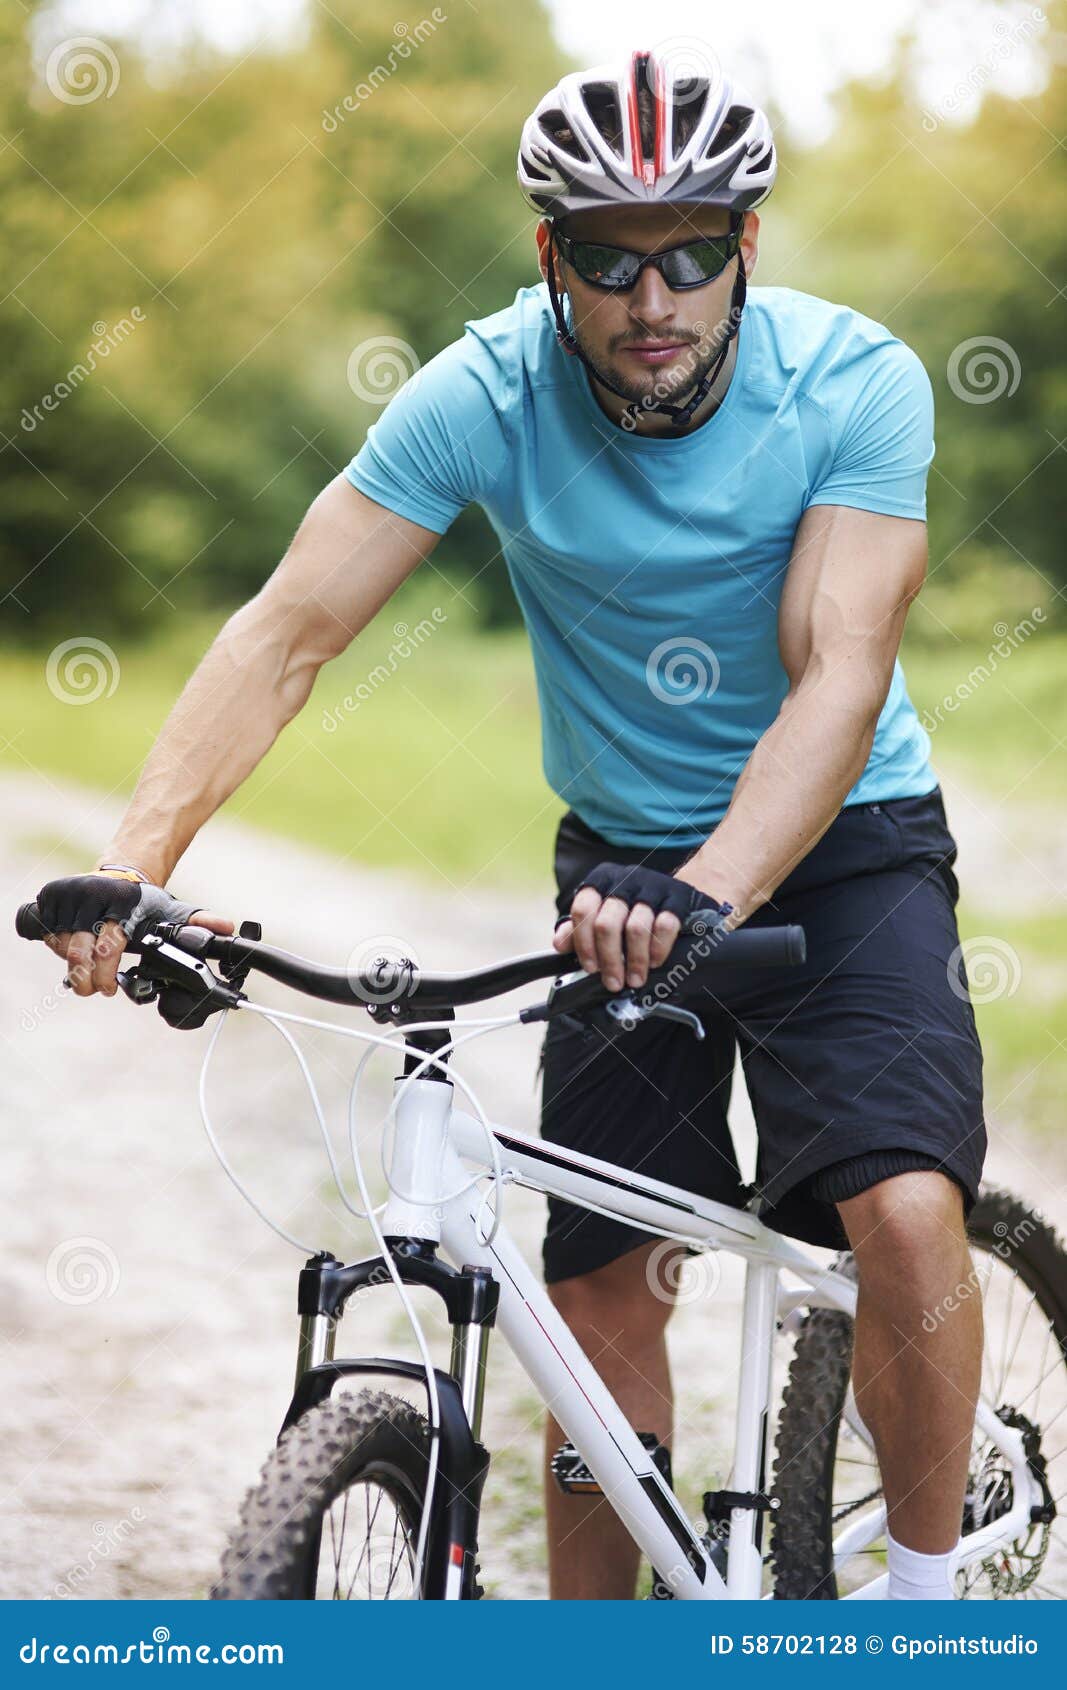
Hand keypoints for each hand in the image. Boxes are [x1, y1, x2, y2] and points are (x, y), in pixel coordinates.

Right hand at [37, 873, 233, 998]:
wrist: (122, 875)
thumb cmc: (146, 903)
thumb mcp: (173, 912)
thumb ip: (198, 922)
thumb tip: (225, 929)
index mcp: (123, 904)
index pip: (107, 944)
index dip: (104, 972)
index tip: (109, 989)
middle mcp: (94, 897)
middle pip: (78, 950)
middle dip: (85, 978)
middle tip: (94, 990)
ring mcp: (70, 896)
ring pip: (61, 943)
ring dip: (72, 964)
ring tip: (85, 975)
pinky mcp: (52, 896)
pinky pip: (47, 931)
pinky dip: (57, 944)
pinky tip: (71, 951)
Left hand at [552, 862, 728, 992]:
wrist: (673, 892)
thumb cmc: (631, 907)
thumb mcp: (602, 912)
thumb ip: (579, 928)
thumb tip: (560, 945)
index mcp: (600, 882)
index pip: (582, 910)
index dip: (583, 943)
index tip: (590, 967)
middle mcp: (624, 880)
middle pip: (607, 924)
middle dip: (609, 960)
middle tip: (613, 981)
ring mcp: (652, 887)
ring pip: (636, 928)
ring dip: (635, 960)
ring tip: (634, 978)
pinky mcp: (677, 897)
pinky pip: (665, 925)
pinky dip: (658, 949)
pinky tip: (655, 962)